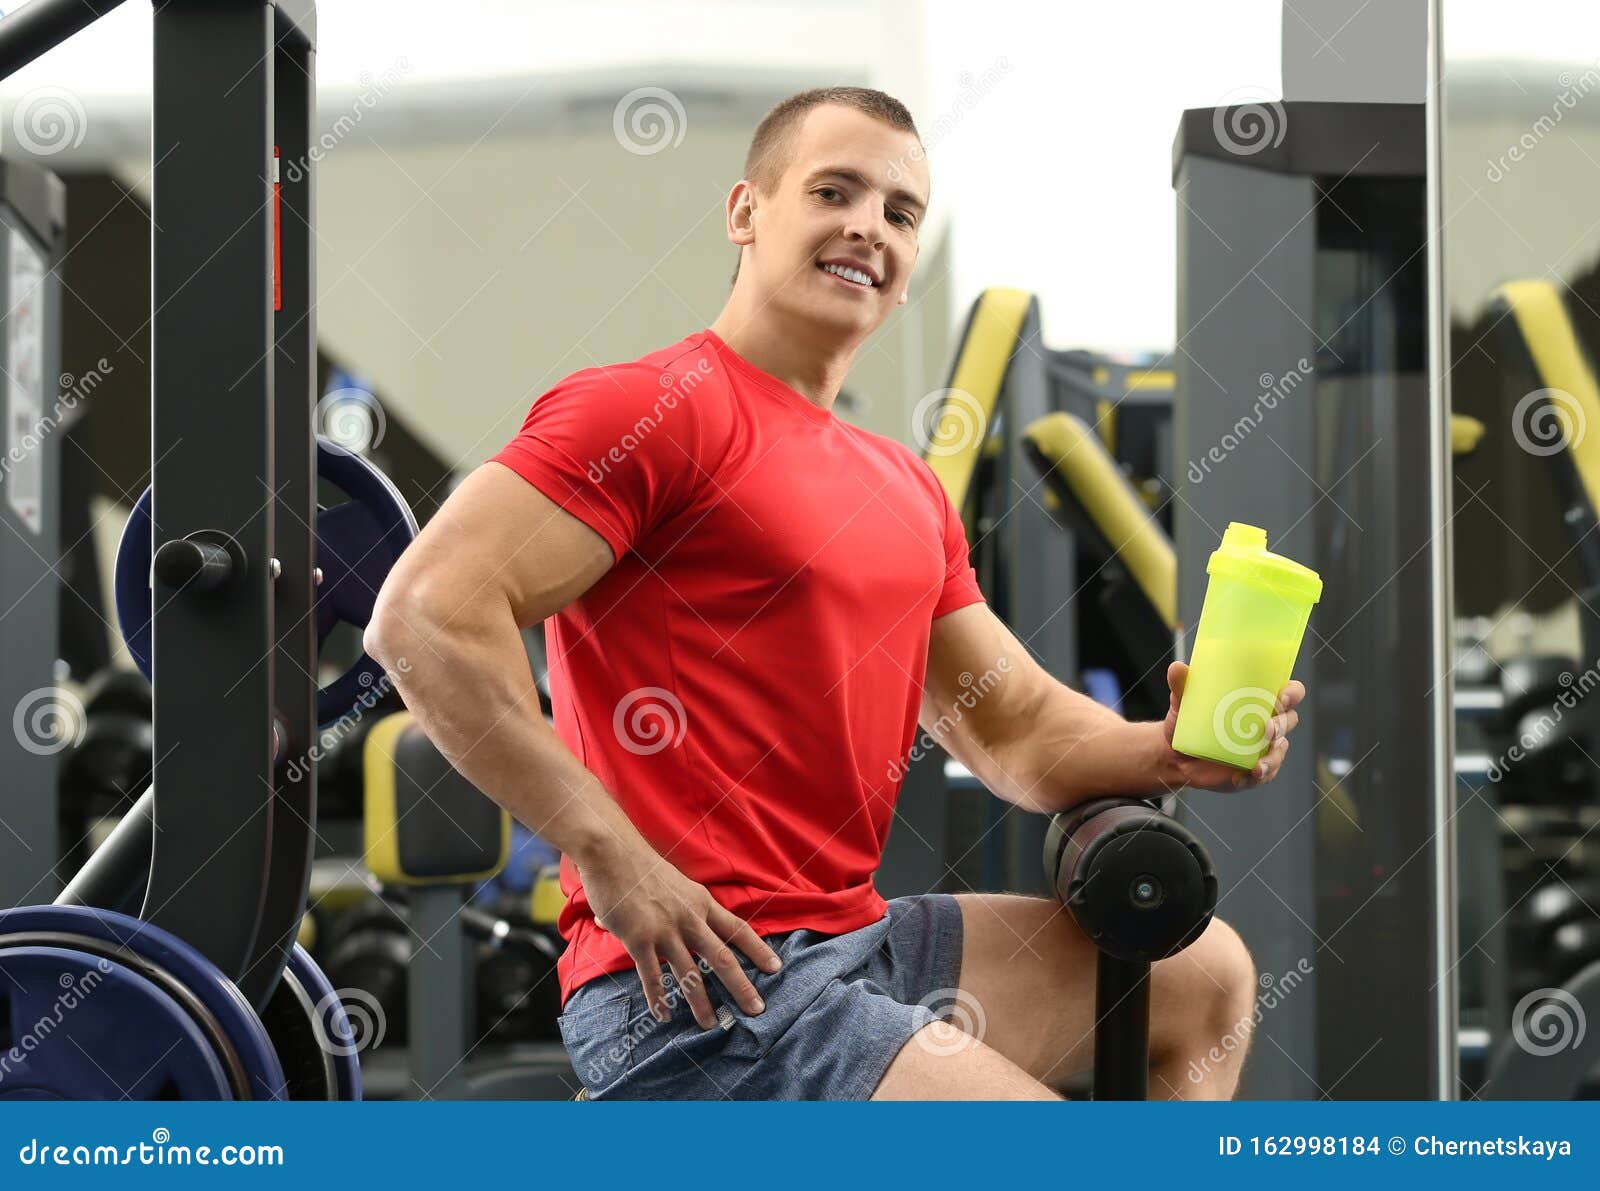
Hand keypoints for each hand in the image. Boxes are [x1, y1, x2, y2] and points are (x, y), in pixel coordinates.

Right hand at [578, 836, 781, 1027]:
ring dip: (701, 1003)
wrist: (612, 853)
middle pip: (722, 957)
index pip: (737, 928)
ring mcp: (664, 930)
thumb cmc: (640, 866)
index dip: (758, 949)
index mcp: (701, 902)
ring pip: (689, 973)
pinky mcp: (639, 939)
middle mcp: (689, 918)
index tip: (776, 967)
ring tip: (710, 1024)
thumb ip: (675, 907)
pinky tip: (663, 1015)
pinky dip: (658, 998)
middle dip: (741, 986)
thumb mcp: (674, 883)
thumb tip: (666, 923)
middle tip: (757, 1009)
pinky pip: (652, 976)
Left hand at [1162, 661, 1304, 791]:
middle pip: (1290, 720)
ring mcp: (1263, 748)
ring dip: (1273, 756)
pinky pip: (1264, 774)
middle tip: (1267, 728)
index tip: (1281, 695)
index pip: (1289, 693)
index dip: (1293, 693)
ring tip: (1258, 765)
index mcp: (1258, 700)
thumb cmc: (1187, 722)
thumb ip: (1181, 686)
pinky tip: (1243, 777)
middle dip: (1283, 724)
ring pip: (1280, 750)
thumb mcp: (1182, 704)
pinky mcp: (1253, 771)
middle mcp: (1267, 723)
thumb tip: (1177, 668)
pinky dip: (1256, 776)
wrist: (1176, 755)